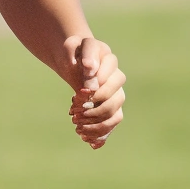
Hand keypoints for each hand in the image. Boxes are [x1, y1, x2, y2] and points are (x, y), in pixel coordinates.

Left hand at [65, 33, 124, 149]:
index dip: (97, 89)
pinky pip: (112, 123)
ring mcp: (116, 93)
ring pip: (115, 114)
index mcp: (109, 61)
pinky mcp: (111, 106)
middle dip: (95, 110)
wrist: (73, 60)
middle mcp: (117, 78)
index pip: (110, 78)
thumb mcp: (72, 47)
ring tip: (77, 127)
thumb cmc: (72, 52)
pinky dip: (102, 134)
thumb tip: (91, 70)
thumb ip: (84, 56)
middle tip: (74, 114)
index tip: (79, 93)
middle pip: (116, 99)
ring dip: (97, 124)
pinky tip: (88, 141)